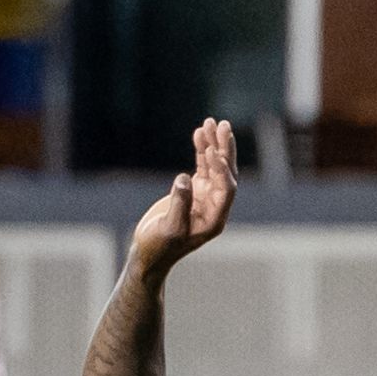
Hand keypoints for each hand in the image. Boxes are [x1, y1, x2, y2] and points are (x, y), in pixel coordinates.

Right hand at [134, 117, 235, 270]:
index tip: (212, 152)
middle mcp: (215, 207)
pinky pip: (202, 166)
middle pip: (226, 173)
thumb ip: (179, 204)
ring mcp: (205, 197)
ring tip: (211, 122)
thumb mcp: (169, 228)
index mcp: (215, 219)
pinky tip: (199, 132)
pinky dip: (201, 149)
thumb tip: (184, 179)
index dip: (221, 170)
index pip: (226, 190)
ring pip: (214, 166)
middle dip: (224, 149)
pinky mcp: (194, 190)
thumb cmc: (159, 247)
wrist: (149, 253)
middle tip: (223, 125)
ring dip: (213, 144)